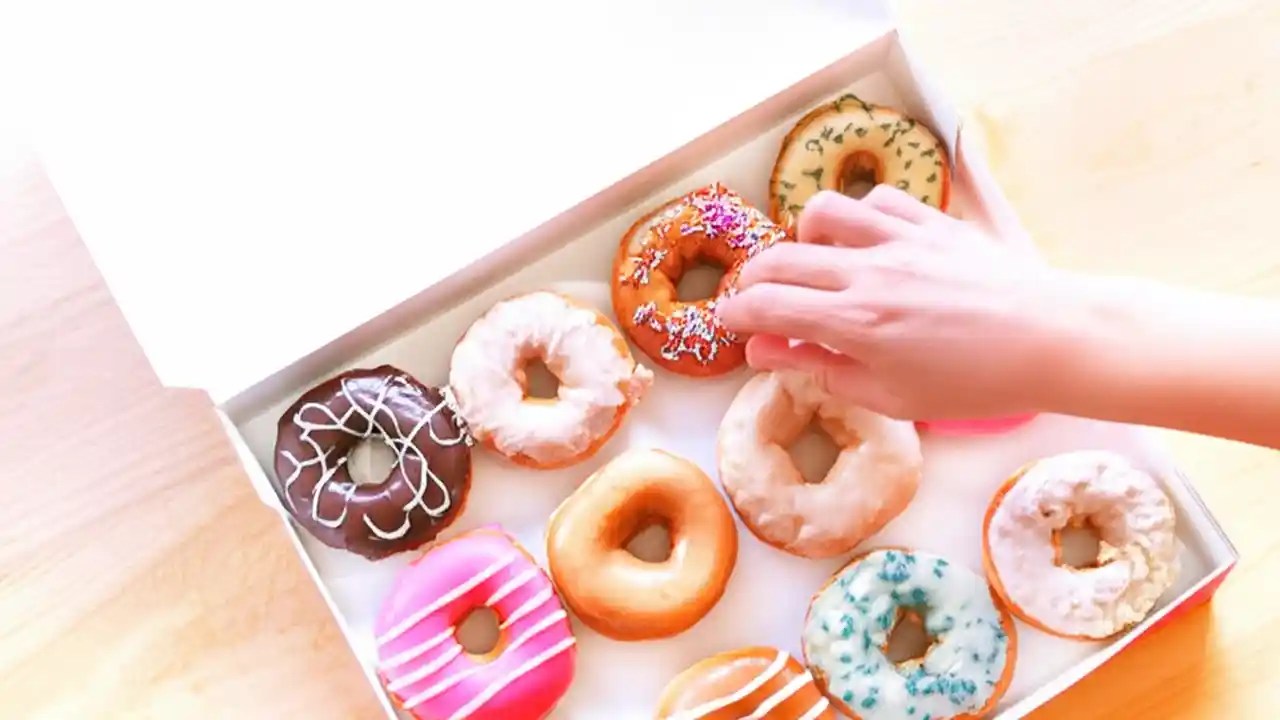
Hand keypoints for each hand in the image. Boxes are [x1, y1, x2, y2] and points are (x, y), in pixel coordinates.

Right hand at [718, 187, 1090, 419]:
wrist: (1053, 339)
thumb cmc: (975, 383)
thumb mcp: (890, 396)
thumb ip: (821, 369)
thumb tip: (765, 350)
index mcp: (854, 322)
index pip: (765, 305)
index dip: (734, 315)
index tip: (730, 325)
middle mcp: (867, 270)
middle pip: (778, 259)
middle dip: (752, 282)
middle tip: (757, 304)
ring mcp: (900, 238)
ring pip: (820, 214)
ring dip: (800, 240)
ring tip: (813, 266)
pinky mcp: (931, 222)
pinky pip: (875, 200)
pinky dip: (855, 218)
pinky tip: (865, 244)